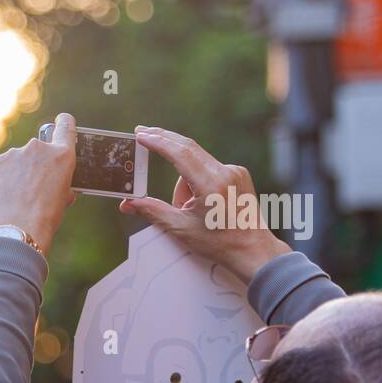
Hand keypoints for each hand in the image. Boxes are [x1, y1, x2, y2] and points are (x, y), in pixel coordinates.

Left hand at [0, 112, 76, 255]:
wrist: (17, 228)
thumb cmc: (44, 217)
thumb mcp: (63, 199)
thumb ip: (60, 183)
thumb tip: (56, 187)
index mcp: (61, 155)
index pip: (66, 127)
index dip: (64, 123)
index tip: (60, 121)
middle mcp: (38, 148)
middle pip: (37, 151)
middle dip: (34, 166)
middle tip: (32, 188)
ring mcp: (15, 154)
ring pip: (17, 162)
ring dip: (17, 174)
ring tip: (16, 198)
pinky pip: (0, 170)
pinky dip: (1, 181)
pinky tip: (4, 198)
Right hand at [118, 127, 290, 281]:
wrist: (253, 250)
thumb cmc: (219, 243)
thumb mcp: (180, 228)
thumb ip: (152, 211)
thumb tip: (128, 203)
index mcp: (211, 185)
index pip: (180, 154)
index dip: (158, 142)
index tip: (141, 134)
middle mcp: (225, 172)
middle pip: (188, 148)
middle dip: (164, 142)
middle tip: (143, 133)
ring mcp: (235, 171)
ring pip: (196, 165)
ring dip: (184, 183)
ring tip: (189, 211)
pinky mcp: (239, 173)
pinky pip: (208, 170)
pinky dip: (198, 183)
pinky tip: (203, 205)